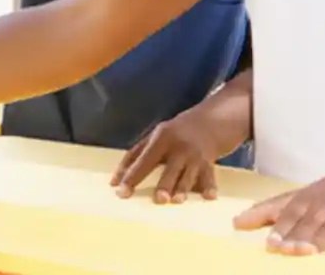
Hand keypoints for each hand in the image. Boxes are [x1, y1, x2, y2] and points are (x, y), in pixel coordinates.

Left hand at [110, 109, 235, 203]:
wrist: (209, 122)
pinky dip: (210, 186)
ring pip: (188, 176)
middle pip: (170, 169)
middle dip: (165, 184)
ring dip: (183, 188)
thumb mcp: (154, 137)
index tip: (121, 192)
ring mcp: (196, 156)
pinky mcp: (209, 164)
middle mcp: (179, 147)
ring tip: (177, 201)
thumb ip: (134, 156)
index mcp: (162, 139)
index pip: (144, 160)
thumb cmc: (174, 133)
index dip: (132, 176)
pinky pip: (209, 177)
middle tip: (158, 199)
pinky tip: (210, 197)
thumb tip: (114, 180)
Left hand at [232, 165, 324, 257]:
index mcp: (305, 200)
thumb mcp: (299, 196)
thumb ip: (269, 209)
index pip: (289, 214)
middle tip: (286, 251)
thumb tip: (236, 222)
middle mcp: (324, 206)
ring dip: (321, 241)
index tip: (270, 244)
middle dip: (297, 237)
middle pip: (309, 224)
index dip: (280, 229)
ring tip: (311, 253)